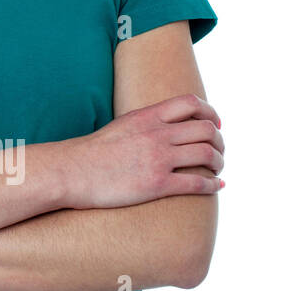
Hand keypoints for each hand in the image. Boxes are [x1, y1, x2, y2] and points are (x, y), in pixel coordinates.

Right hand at [62, 94, 223, 208]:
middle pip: (206, 129)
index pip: (191, 103)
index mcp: (147, 116)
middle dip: (219, 141)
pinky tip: (215, 187)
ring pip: (208, 155)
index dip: (211, 112)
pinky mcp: (157, 184)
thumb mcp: (121, 126)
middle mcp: (156, 134)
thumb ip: (145, 123)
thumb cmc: (92, 152)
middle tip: (218, 151)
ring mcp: (158, 159)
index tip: (215, 124)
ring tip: (217, 169)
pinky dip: (213, 185)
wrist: (70, 171)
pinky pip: (197, 184)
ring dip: (219, 162)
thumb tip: (163, 126)